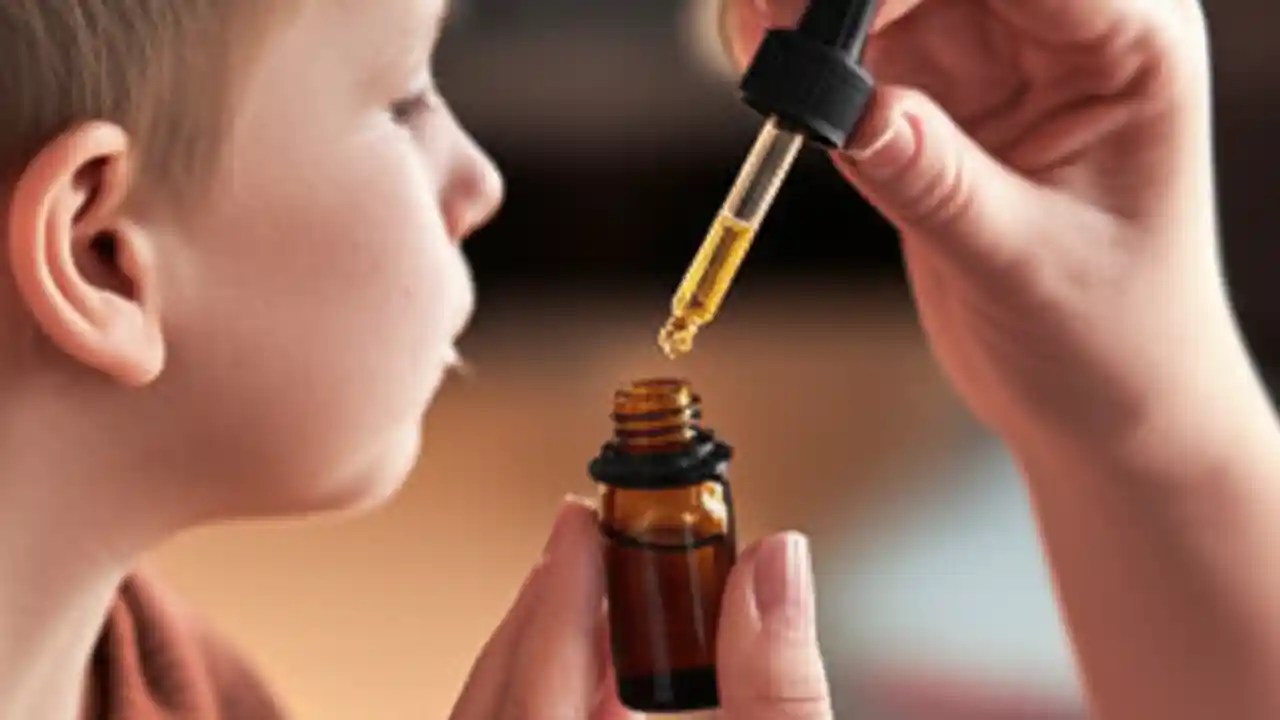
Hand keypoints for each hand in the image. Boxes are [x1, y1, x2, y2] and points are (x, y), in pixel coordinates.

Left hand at [448, 497, 832, 719]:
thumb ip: (779, 685)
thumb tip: (776, 559)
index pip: (534, 689)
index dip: (558, 593)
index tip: (578, 518)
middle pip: (501, 696)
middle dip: (545, 607)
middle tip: (587, 533)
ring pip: (503, 714)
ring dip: (550, 647)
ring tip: (602, 583)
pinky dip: (558, 691)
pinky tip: (606, 665)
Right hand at [727, 0, 1266, 458]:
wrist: (1104, 402)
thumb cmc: (1115, 339)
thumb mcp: (1027, 263)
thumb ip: (938, 182)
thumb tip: (853, 113)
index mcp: (1127, 43)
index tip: (828, 15)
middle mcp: (1059, 34)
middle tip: (773, 34)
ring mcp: (993, 60)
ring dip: (816, 19)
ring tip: (762, 58)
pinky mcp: (935, 99)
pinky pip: (856, 51)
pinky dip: (805, 59)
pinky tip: (774, 82)